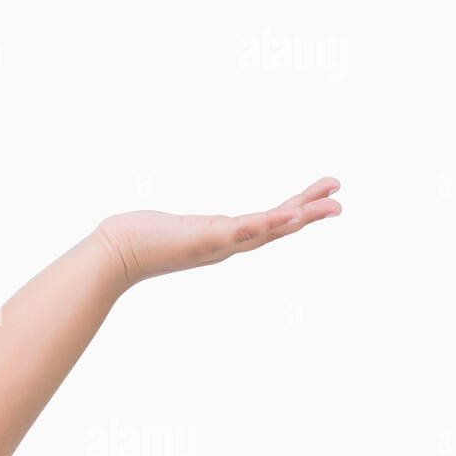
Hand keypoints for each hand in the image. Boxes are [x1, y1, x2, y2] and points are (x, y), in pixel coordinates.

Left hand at [92, 176, 341, 290]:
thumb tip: (194, 227)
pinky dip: (266, 224)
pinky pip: (242, 231)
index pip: (268, 226)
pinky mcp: (203, 240)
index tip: (321, 200)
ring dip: (297, 219)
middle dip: (309, 216)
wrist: (114, 255)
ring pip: (266, 231)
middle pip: (276, 230)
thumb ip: (193, 229)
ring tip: (327, 207)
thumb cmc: (140, 240)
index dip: (295, 216)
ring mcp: (216, 245)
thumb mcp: (177, 230)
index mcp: (223, 239)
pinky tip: (288, 215)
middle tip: (340, 200)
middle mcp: (225, 246)